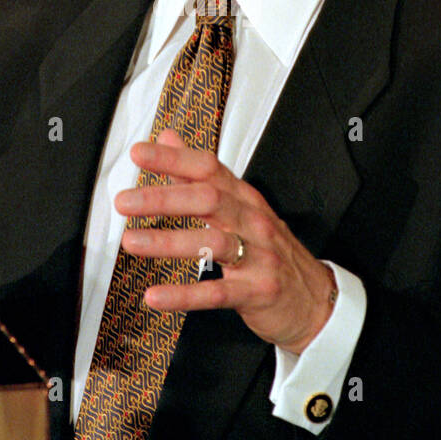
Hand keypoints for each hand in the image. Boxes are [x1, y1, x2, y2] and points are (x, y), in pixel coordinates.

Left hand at [116, 129, 336, 353]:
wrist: (315, 299)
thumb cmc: (270, 251)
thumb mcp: (239, 208)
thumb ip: (199, 175)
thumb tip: (168, 140)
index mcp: (244, 198)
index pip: (209, 169)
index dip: (174, 159)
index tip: (140, 154)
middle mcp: (252, 221)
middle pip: (208, 200)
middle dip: (164, 198)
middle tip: (125, 201)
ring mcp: (258, 256)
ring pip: (213, 242)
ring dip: (168, 242)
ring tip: (132, 242)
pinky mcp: (257, 291)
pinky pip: (217, 293)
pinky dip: (184, 295)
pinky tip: (156, 295)